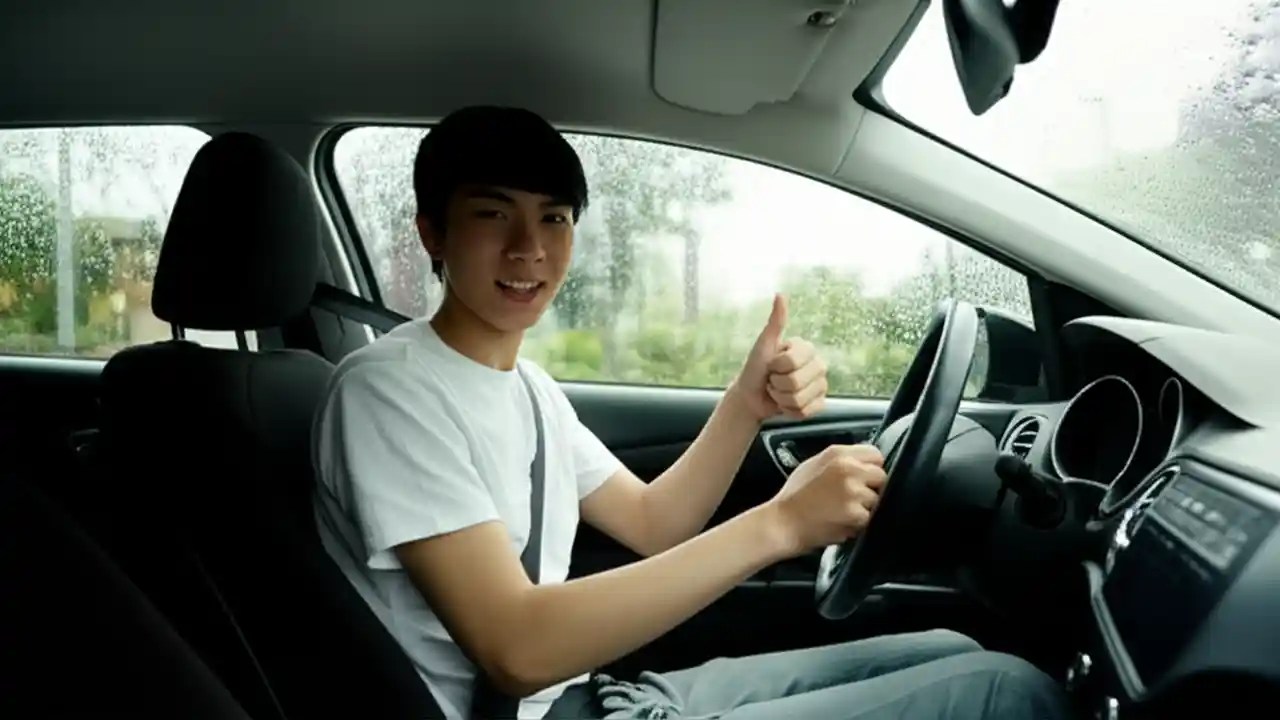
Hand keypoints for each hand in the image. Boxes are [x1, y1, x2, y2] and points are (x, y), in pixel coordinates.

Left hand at [730, 293, 828, 421]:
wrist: (751, 396)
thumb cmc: (755, 368)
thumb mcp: (763, 344)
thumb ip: (775, 322)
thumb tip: (780, 295)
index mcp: (806, 348)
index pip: (792, 362)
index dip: (776, 366)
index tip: (771, 363)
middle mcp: (818, 365)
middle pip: (797, 382)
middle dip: (777, 384)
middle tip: (773, 380)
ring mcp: (820, 386)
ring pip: (800, 399)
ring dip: (781, 398)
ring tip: (777, 391)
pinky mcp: (818, 405)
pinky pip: (807, 412)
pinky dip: (790, 411)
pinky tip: (786, 404)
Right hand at [766, 444, 885, 556]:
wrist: (783, 524)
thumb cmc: (794, 497)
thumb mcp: (813, 465)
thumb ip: (840, 461)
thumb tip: (862, 463)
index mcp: (837, 454)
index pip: (875, 453)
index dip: (871, 467)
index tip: (864, 478)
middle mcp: (848, 468)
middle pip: (881, 476)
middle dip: (871, 488)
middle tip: (852, 498)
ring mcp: (853, 491)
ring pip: (877, 499)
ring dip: (865, 508)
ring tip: (843, 511)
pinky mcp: (855, 513)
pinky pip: (870, 518)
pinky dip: (858, 523)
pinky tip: (841, 522)